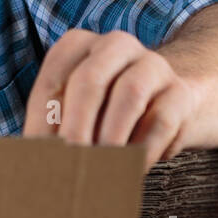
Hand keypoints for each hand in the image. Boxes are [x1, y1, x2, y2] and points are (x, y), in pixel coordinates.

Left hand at [22, 29, 203, 168]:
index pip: (52, 81)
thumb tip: (36, 164)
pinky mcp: (181, 91)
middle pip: (90, 80)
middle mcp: (115, 45)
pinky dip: (142, 151)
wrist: (169, 102)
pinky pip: (161, 120)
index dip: (42, 122)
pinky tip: (129, 171)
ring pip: (130, 95)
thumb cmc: (105, 112)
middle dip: (76, 127)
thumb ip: (54, 130)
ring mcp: (152, 64)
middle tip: (68, 165)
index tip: (37, 159)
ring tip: (99, 170)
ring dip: (111, 138)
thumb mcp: (75, 112)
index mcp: (77, 45)